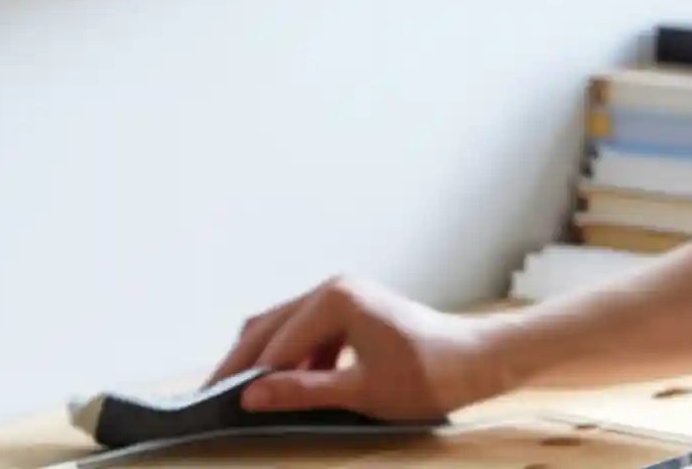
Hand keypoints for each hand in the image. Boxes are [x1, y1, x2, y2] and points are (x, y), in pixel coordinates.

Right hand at [206, 276, 512, 420]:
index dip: (245, 374)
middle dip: (241, 361)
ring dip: (264, 359)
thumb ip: (303, 391)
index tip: (216, 401)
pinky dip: (291, 359)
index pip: (275, 341)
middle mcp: (332, 288)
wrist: (480, 360)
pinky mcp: (349, 310)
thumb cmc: (430, 375)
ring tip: (241, 393)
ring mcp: (341, 296)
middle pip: (269, 326)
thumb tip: (251, 394)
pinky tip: (285, 386)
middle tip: (211, 395)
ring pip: (284, 328)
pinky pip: (306, 333)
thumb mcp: (362, 391)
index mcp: (335, 299)